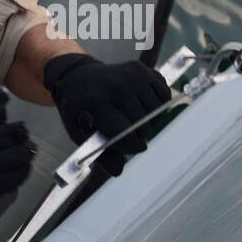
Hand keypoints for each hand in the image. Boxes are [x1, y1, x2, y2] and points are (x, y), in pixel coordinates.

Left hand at [44, 53, 170, 175]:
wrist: (77, 75)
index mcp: (95, 101)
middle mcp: (115, 86)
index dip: (131, 146)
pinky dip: (157, 105)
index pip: (124, 132)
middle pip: (142, 124)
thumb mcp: (78, 131)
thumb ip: (98, 153)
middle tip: (128, 132)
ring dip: (148, 121)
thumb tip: (118, 172)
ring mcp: (131, 75)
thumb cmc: (78, 107)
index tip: (133, 148)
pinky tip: (141, 105)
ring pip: (155, 111)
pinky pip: (164, 95)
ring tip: (133, 119)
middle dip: (138, 135)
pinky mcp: (143, 69)